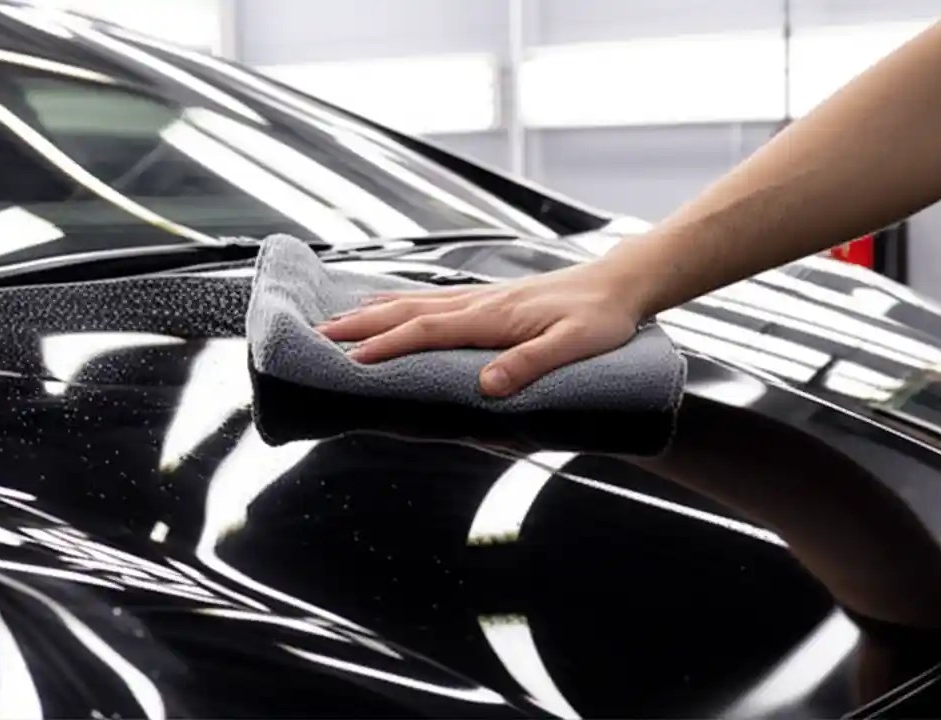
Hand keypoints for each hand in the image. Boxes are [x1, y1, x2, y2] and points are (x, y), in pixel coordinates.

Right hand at [315, 261, 647, 396]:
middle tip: (320, 335)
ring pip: (414, 300)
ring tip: (336, 319)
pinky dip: (399, 299)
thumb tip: (486, 388)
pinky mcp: (487, 298)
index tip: (353, 359)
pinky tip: (385, 302)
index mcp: (494, 317)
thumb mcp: (575, 346)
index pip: (429, 330)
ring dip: (373, 311)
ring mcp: (481, 297)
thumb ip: (531, 364)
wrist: (620, 283)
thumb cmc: (601, 318)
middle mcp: (480, 303)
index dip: (389, 345)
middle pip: (408, 311)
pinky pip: (431, 296)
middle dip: (362, 324)